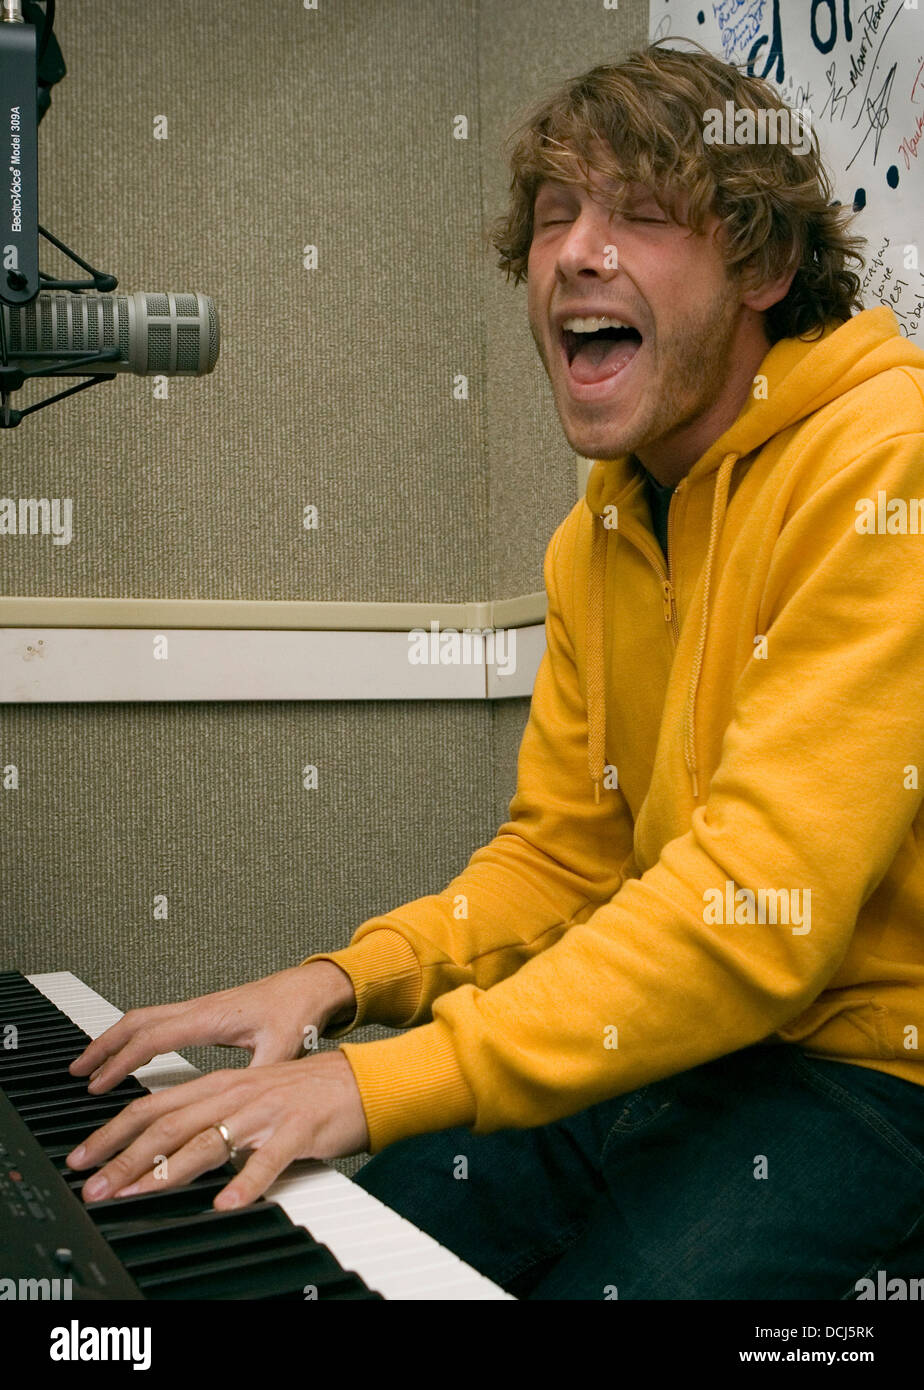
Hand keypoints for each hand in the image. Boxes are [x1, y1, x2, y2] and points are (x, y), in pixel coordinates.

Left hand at [66, 1050, 369, 1208]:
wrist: (361, 1080)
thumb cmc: (305, 1094)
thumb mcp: (248, 1098)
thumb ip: (209, 1118)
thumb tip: (163, 1149)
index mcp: (220, 1086)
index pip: (155, 1106)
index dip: (114, 1132)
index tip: (85, 1157)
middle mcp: (236, 1094)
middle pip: (169, 1124)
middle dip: (125, 1157)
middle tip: (96, 1185)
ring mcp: (265, 1112)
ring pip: (208, 1140)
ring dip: (168, 1172)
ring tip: (140, 1194)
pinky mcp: (298, 1130)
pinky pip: (269, 1160)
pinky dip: (246, 1182)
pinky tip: (227, 1201)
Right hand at [68, 962, 355, 1093]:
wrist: (311, 988)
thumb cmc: (298, 1013)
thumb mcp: (281, 1050)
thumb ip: (259, 1080)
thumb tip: (243, 1111)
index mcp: (210, 1018)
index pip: (153, 1038)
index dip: (122, 1062)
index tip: (98, 1084)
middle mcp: (198, 1009)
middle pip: (136, 1022)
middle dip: (103, 1046)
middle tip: (76, 1072)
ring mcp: (199, 1009)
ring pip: (143, 1018)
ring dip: (114, 1039)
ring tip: (90, 1064)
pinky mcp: (204, 1013)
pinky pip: (157, 1021)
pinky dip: (134, 1036)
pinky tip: (130, 1055)